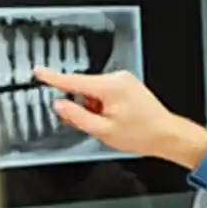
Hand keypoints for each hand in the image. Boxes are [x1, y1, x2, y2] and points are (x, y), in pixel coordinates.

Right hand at [32, 67, 206, 167]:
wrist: (167, 135)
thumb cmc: (142, 134)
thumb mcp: (103, 130)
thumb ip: (77, 116)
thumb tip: (60, 105)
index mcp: (110, 87)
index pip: (73, 81)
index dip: (52, 78)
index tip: (39, 72)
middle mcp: (117, 79)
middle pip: (84, 89)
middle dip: (83, 107)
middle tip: (94, 125)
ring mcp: (124, 81)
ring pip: (94, 94)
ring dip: (94, 109)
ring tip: (111, 124)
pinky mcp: (128, 86)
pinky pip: (106, 94)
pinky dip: (104, 107)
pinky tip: (116, 119)